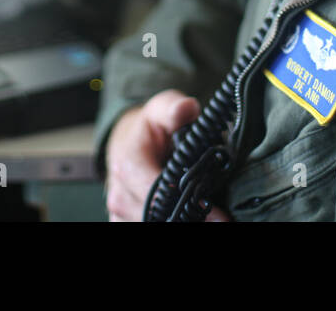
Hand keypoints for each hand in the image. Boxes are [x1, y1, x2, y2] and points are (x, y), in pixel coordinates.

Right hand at [104, 89, 231, 221]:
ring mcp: (120, 212)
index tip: (210, 206)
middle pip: (155, 216)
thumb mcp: (161, 109)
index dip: (185, 201)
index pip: (155, 193)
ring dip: (179, 220)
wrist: (128, 141)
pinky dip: (168, 221)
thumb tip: (187, 108)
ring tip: (201, 212)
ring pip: (151, 225)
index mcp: (127, 165)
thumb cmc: (149, 127)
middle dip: (185, 215)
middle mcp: (120, 193)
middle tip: (216, 215)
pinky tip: (185, 215)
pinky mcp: (123, 222)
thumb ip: (174, 108)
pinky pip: (146, 227)